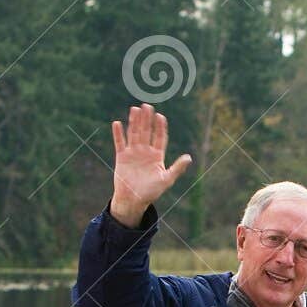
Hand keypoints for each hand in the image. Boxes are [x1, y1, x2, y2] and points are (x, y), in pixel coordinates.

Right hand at [109, 104, 192, 226]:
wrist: (133, 200)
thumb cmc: (151, 192)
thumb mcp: (166, 180)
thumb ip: (177, 168)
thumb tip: (189, 157)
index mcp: (156, 156)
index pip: (159, 137)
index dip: (160, 127)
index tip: (160, 116)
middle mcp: (145, 152)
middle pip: (146, 132)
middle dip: (147, 119)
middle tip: (147, 106)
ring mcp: (133, 153)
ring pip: (134, 134)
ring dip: (134, 122)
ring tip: (135, 109)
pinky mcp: (121, 157)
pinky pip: (119, 143)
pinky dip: (118, 134)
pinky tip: (117, 123)